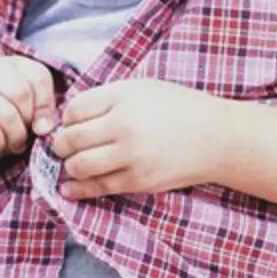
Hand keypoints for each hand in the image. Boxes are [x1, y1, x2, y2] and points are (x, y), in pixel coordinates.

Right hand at [0, 56, 56, 174]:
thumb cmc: (3, 124)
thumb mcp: (28, 115)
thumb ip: (42, 114)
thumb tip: (44, 127)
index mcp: (11, 64)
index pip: (39, 76)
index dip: (45, 106)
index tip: (42, 126)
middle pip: (21, 93)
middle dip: (28, 122)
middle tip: (24, 135)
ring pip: (7, 115)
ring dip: (15, 138)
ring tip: (11, 142)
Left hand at [49, 78, 225, 199]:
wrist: (216, 138)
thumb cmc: (175, 108)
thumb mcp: (139, 88)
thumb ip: (104, 99)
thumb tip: (69, 118)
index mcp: (122, 99)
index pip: (74, 110)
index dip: (66, 118)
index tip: (69, 123)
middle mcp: (123, 127)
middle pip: (71, 139)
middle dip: (60, 145)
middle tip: (60, 146)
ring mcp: (130, 157)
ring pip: (80, 166)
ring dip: (69, 166)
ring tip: (72, 162)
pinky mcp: (138, 182)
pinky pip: (99, 188)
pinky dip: (78, 189)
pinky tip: (69, 188)